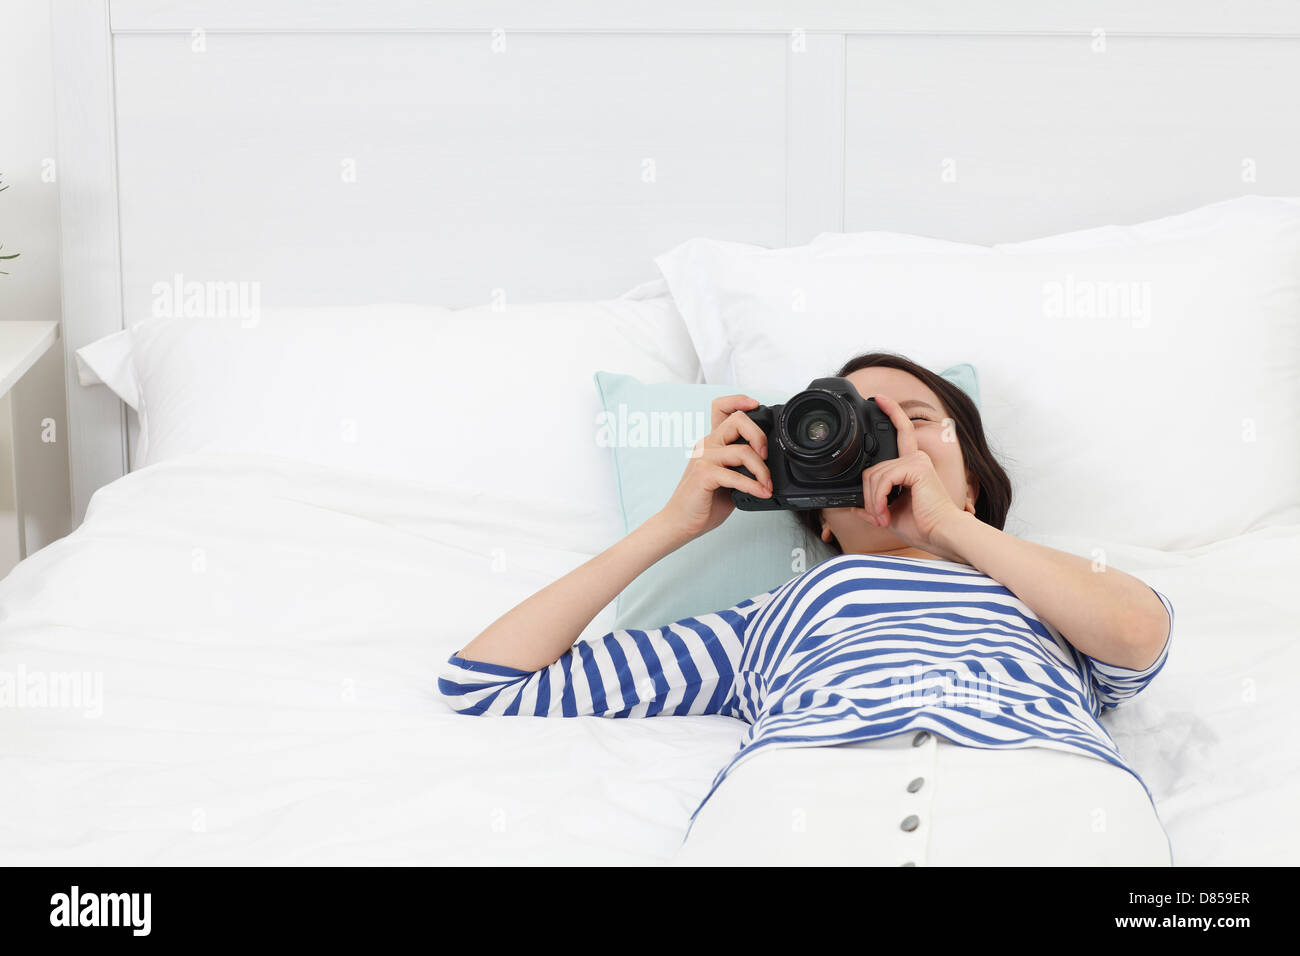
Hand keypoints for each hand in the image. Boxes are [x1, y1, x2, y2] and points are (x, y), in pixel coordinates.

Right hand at [657, 394, 772, 541]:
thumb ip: (742, 466)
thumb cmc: (703, 502)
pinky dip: (753, 486)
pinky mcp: (704, 474)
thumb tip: (770, 465)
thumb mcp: (728, 479)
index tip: (756, 406)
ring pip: (743, 450)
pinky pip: (736, 475)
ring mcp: (704, 458)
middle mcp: (707, 444)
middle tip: (766, 457)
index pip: (721, 407)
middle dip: (759, 436)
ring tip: (766, 485)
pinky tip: (761, 493)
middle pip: (737, 420)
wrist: (680, 522)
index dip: (739, 401)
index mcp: (712, 442)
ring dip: (762, 470)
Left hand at [849, 393, 966, 559]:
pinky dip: (878, 499)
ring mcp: (917, 461)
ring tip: (883, 518)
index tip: (879, 398)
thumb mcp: (890, 514)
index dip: (891, 412)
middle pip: (872, 469)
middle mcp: (915, 458)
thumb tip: (854, 507)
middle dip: (869, 496)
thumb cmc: (923, 526)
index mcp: (912, 466)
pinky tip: (885, 513)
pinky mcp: (917, 468)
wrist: (941, 534)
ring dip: (873, 502)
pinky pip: (883, 480)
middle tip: (878, 516)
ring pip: (874, 476)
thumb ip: (873, 506)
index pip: (901, 433)